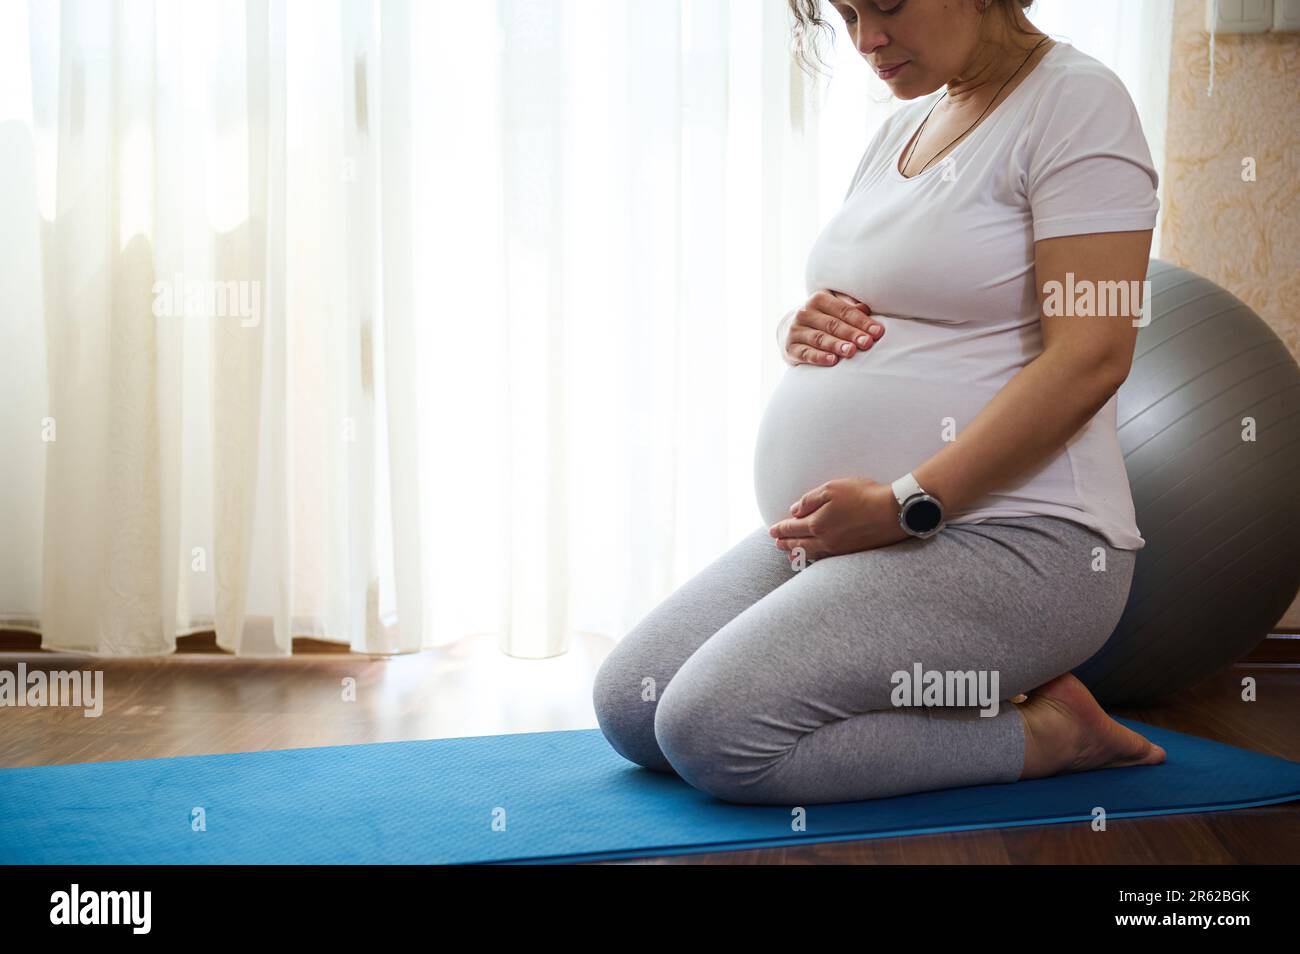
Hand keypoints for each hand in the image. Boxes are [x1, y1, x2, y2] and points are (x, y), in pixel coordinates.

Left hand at [768, 477, 910, 561]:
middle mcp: (825, 540)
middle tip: (776, 543)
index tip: (772, 530)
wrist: (892, 512)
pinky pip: (826, 558)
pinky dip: (815, 558)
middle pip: (799, 544)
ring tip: (790, 554)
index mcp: (817, 524)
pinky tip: (815, 557)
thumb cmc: (863, 496)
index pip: (792, 528)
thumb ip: (810, 500)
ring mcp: (838, 549)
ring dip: (798, 553)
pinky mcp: (851, 553)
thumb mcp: (832, 489)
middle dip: (786, 543)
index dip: (780, 529)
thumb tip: (794, 510)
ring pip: (812, 554)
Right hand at [782, 290, 884, 366]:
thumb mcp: (835, 308)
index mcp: (819, 299)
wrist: (791, 331)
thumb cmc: (823, 319)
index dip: (862, 321)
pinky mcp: (790, 348)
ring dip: (837, 345)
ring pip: (819, 338)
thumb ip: (850, 308)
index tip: (878, 332)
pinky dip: (819, 357)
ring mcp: (796, 330)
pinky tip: (832, 361)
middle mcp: (805, 312)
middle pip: (833, 324)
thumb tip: (866, 309)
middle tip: (867, 343)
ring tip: (852, 351)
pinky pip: (806, 353)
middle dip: (852, 334)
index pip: (844, 310)